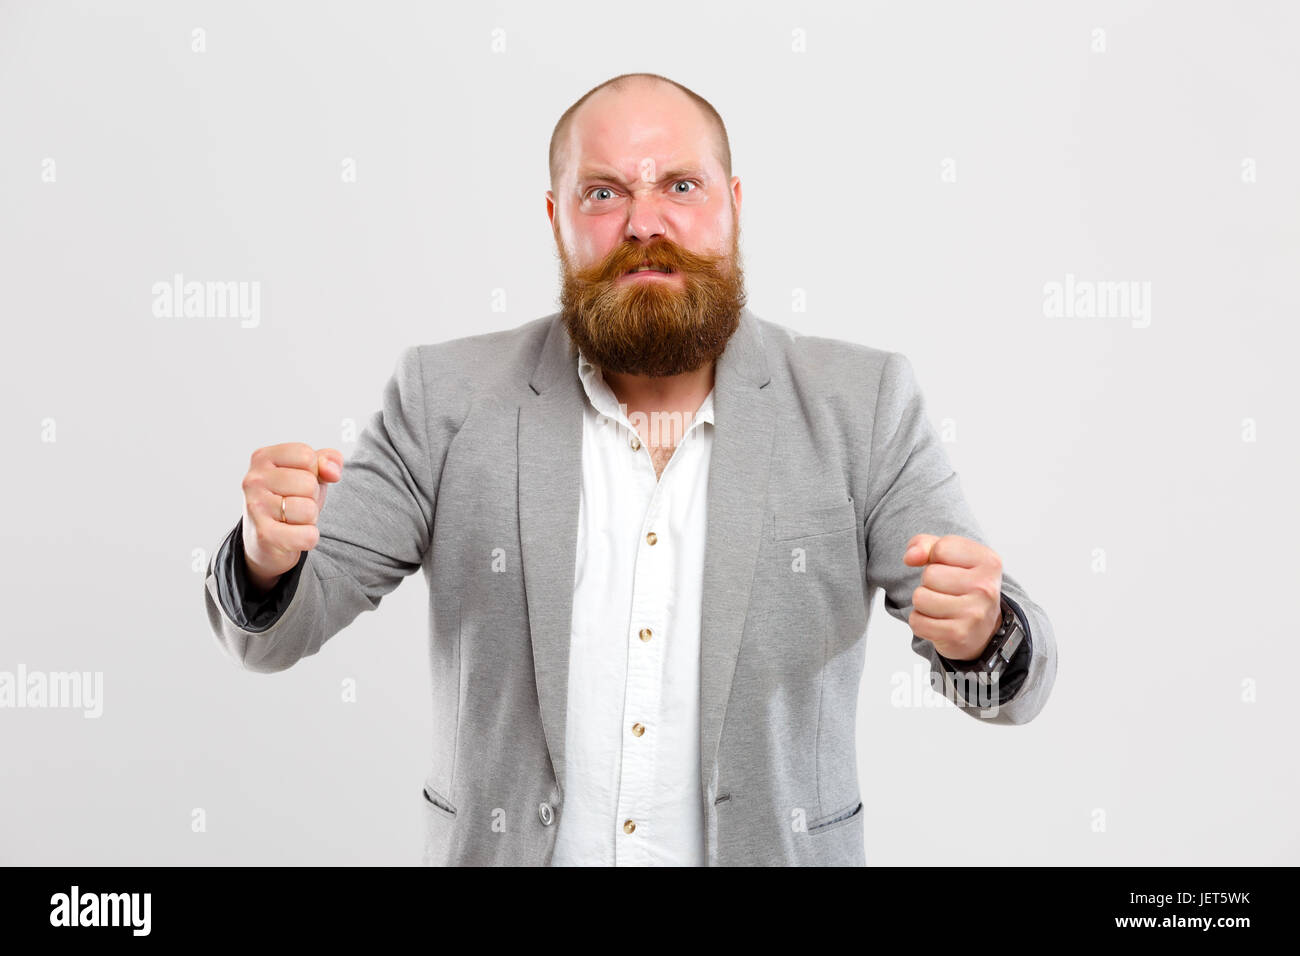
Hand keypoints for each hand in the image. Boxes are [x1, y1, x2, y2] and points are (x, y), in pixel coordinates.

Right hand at [240, 443, 344, 587]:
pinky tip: (293, 535)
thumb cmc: (289, 499)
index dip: (314, 472)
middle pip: (309, 483)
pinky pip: (307, 535)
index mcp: (263, 457)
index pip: (307, 456)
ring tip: (293, 519)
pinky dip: (308, 538)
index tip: (299, 482)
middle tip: (296, 504)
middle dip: (311, 497)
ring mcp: (255, 507)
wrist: (267, 539)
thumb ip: (327, 460)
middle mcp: (254, 480)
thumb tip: (332, 471)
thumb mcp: (310, 473)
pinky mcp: (264, 535)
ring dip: (309, 518)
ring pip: (309, 510)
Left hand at [903, 533, 1002, 661]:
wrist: (983, 631)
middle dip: (929, 582)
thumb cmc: (962, 586)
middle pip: (929, 574)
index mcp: (989, 562)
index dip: (935, 557)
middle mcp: (985, 588)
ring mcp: (974, 614)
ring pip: (920, 598)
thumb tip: (910, 557)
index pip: (942, 548)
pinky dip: (921, 622)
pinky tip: (939, 622)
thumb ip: (926, 544)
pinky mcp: (957, 635)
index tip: (949, 568)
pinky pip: (917, 621)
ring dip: (923, 603)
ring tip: (942, 607)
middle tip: (947, 592)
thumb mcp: (951, 557)